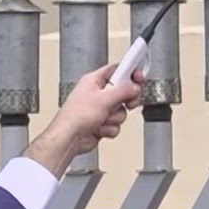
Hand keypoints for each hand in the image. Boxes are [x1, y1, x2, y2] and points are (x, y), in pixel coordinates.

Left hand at [25, 64, 143, 174]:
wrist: (69, 139)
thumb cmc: (75, 116)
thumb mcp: (103, 99)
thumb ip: (123, 91)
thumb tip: (135, 87)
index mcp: (94, 81)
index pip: (117, 70)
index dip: (130, 72)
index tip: (139, 77)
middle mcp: (97, 93)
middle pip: (123, 91)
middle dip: (126, 100)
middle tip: (127, 103)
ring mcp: (100, 109)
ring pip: (121, 110)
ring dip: (114, 118)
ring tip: (103, 119)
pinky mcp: (102, 123)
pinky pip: (116, 124)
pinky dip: (109, 128)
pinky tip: (99, 128)